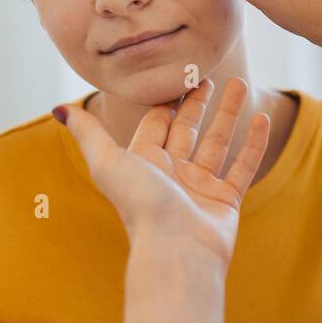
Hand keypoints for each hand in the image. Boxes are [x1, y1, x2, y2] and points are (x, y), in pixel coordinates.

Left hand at [55, 78, 269, 265]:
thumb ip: (88, 133)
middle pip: (187, 130)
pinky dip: (253, 143)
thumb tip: (59, 108)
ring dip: (228, 114)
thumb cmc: (141, 205)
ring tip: (240, 84)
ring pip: (217, 142)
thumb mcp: (108, 162)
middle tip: (209, 76)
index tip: (178, 73)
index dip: (166, 100)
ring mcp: (200, 187)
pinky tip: (262, 119)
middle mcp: (171, 173)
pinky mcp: (225, 200)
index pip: (156, 123)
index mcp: (144, 163)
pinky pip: (243, 165)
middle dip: (197, 103)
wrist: (177, 249)